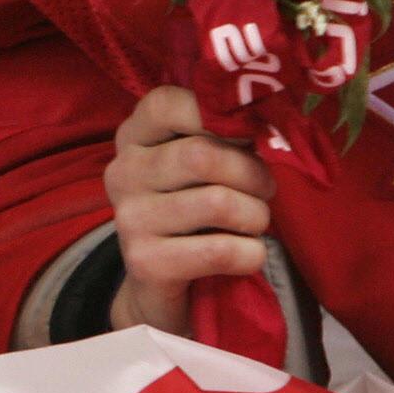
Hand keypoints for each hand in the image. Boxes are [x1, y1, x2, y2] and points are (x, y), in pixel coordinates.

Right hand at [100, 86, 273, 337]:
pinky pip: (220, 250)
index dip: (218, 116)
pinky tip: (248, 256)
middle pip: (202, 155)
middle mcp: (123, 172)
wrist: (162, 289)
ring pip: (217, 203)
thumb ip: (221, 137)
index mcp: (134, 136)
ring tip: (254, 223)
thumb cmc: (195, 213)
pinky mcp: (146, 262)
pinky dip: (251, 254)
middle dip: (252, 173)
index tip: (249, 137)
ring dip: (255, 216)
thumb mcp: (199, 166)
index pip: (168, 103)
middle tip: (265, 189)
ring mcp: (130, 218)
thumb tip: (270, 120)